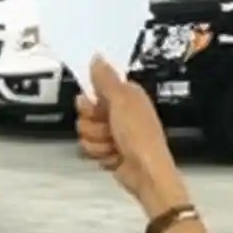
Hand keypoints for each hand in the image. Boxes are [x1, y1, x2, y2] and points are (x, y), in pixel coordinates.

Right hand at [77, 55, 189, 219]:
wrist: (146, 174)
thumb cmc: (140, 137)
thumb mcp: (121, 102)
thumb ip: (106, 79)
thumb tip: (97, 57)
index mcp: (126, 95)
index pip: (93, 89)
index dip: (90, 101)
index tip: (95, 107)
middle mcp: (120, 112)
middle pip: (85, 113)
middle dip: (93, 124)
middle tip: (109, 129)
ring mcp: (114, 132)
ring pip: (86, 132)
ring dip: (97, 141)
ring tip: (114, 145)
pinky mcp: (109, 150)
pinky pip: (90, 149)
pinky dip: (101, 154)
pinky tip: (114, 156)